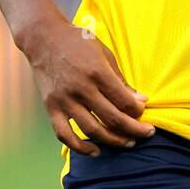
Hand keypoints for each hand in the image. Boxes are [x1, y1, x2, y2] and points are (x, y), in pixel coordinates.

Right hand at [19, 15, 154, 155]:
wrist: (43, 38)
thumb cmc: (77, 42)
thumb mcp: (104, 53)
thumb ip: (121, 79)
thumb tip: (140, 100)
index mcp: (97, 72)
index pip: (124, 101)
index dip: (138, 111)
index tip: (144, 113)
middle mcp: (81, 88)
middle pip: (112, 119)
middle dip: (134, 129)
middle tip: (146, 133)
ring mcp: (64, 100)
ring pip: (92, 130)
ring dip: (113, 141)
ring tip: (128, 143)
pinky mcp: (51, 107)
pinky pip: (65, 135)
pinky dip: (80, 147)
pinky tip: (95, 151)